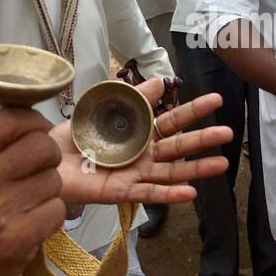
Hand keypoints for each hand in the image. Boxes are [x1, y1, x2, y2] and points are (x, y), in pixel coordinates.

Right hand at [0, 104, 65, 275]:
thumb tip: (4, 100)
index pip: (10, 119)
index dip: (33, 123)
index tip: (36, 136)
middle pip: (41, 145)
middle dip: (48, 158)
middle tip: (39, 172)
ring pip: (53, 180)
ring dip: (50, 192)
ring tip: (31, 204)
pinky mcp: (17, 238)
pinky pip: (58, 210)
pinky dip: (52, 217)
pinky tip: (34, 224)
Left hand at [51, 78, 232, 206]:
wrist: (47, 160)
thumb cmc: (74, 137)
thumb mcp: (103, 108)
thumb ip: (131, 98)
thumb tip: (160, 80)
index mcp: (140, 133)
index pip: (172, 120)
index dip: (193, 110)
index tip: (216, 99)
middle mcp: (144, 154)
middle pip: (178, 146)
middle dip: (203, 139)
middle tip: (228, 133)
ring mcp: (136, 174)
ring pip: (172, 172)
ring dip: (197, 169)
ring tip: (222, 165)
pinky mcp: (123, 192)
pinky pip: (150, 194)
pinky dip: (170, 195)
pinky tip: (191, 193)